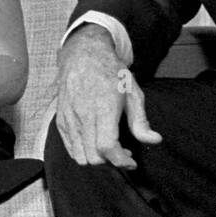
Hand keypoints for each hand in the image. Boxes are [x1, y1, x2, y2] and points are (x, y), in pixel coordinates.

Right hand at [55, 25, 160, 168]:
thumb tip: (154, 140)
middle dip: (111, 161)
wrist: (83, 55)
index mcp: (103, 108)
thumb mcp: (133, 93)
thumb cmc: (110, 72)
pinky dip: (83, 152)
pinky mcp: (61, 120)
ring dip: (96, 159)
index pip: (107, 147)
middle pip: (93, 157)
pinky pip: (70, 148)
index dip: (121, 161)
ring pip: (80, 157)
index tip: (132, 162)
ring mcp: (69, 119)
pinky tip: (95, 141)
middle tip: (123, 153)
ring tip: (108, 148)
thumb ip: (141, 121)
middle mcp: (83, 115)